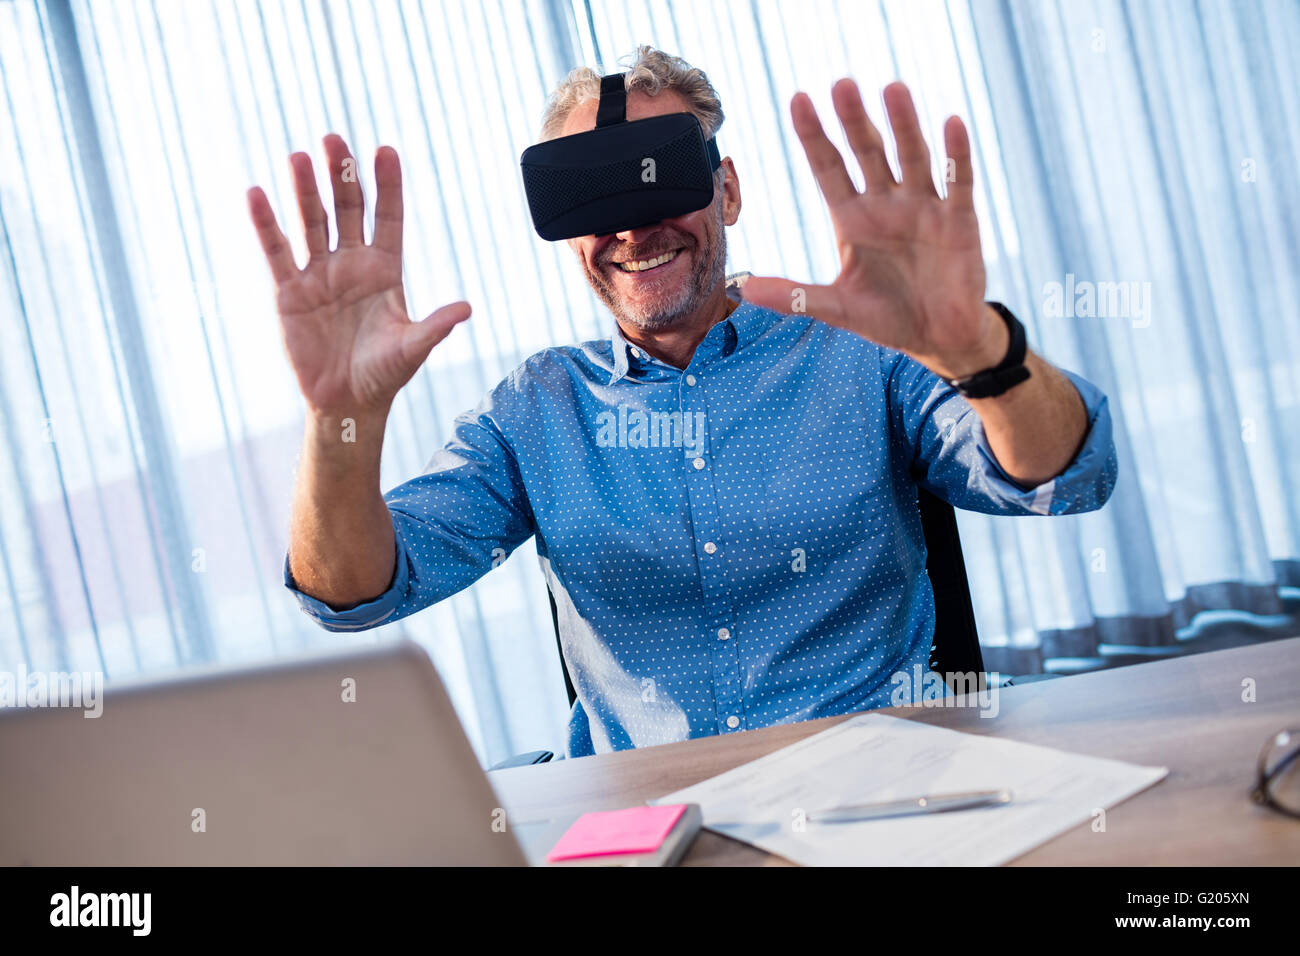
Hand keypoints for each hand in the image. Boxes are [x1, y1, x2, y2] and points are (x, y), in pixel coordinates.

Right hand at [247, 134, 469, 418]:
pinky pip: (277, 252)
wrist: (347, 403)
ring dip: (305, 190)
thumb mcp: (412, 349)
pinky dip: (267, 224)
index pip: (388, 218)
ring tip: (299, 156)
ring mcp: (320, 275)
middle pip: (348, 210)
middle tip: (335, 140)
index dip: (387, 186)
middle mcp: (352, 265)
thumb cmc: (384, 375)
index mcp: (385, 271)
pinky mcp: (290, 292)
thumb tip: (466, 308)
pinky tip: (258, 194)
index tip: (386, 150)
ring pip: (312, 222)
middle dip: (342, 175)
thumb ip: (435, 327)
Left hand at [743, 80, 1004, 379]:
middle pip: (867, 153)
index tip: (798, 100)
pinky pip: (957, 181)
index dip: (814, 136)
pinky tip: (951, 123)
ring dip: (903, 124)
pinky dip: (955, 154)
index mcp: (853, 218)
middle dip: (854, 121)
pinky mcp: (959, 220)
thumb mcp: (836, 308)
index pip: (828, 167)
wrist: (937, 336)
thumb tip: (743, 289)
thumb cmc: (886, 316)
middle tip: (840, 84)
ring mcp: (923, 207)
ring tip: (892, 89)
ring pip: (911, 157)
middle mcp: (886, 204)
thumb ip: (794, 296)